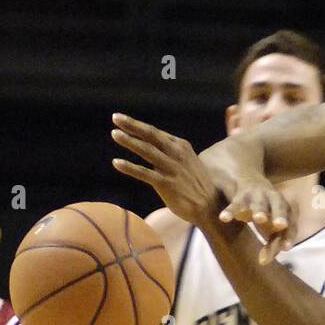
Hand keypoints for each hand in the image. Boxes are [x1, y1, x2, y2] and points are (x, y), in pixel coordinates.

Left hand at [112, 114, 223, 229]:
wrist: (209, 206)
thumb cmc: (196, 185)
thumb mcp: (187, 163)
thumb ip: (170, 155)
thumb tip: (152, 150)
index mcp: (180, 146)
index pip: (155, 133)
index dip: (137, 125)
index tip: (122, 119)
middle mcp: (176, 153)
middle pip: (150, 135)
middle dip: (132, 125)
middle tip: (115, 117)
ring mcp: (171, 168)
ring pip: (146, 151)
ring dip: (129, 141)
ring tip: (114, 134)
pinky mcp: (166, 184)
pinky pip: (144, 173)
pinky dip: (129, 167)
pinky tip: (116, 162)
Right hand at [215, 179, 296, 263]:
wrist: (249, 181)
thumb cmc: (266, 212)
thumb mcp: (271, 228)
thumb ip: (272, 245)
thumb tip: (263, 262)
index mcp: (286, 209)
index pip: (291, 223)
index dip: (289, 234)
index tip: (286, 248)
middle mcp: (274, 200)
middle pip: (279, 206)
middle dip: (280, 215)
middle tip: (280, 225)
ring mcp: (257, 196)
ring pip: (259, 203)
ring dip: (260, 209)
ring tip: (259, 218)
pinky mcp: (241, 196)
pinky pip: (236, 204)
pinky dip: (230, 210)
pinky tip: (224, 218)